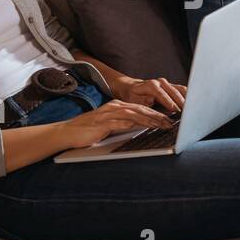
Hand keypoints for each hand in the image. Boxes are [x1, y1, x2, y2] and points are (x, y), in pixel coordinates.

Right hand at [57, 98, 176, 150]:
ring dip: (150, 119)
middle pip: (140, 109)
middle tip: (172, 122)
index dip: (156, 113)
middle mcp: (114, 107)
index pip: (141, 109)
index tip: (169, 119)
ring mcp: (108, 114)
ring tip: (162, 125)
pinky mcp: (102, 123)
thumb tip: (140, 126)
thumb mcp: (110, 126)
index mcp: (117, 107)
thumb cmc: (89, 131)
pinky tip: (142, 127)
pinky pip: (121, 122)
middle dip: (158, 116)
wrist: (68, 133)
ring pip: (134, 114)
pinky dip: (133, 124)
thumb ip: (124, 124)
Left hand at [104, 73, 186, 114]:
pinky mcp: (172, 87)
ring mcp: (167, 84)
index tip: (175, 110)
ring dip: (187, 100)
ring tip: (192, 110)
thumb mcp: (132, 99)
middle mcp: (160, 82)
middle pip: (174, 92)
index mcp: (151, 85)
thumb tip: (151, 100)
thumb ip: (141, 100)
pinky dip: (189, 97)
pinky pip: (183, 91)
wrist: (131, 87)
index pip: (162, 94)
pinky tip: (192, 106)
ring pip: (181, 90)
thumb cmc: (132, 95)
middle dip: (182, 103)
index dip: (169, 102)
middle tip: (187, 113)